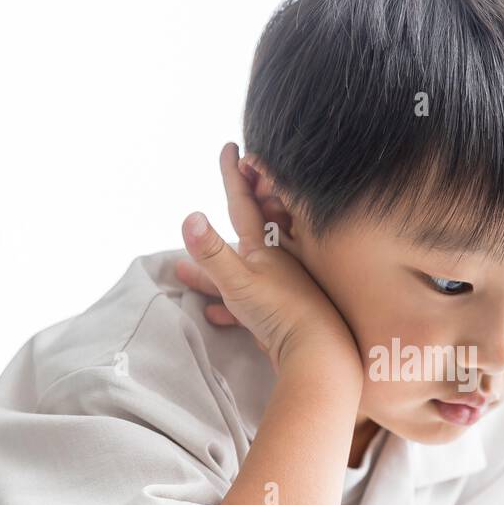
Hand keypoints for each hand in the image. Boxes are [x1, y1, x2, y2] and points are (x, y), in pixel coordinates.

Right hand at [175, 143, 359, 374]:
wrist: (318, 356)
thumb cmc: (281, 314)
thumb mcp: (240, 280)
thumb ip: (213, 252)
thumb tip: (189, 216)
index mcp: (266, 247)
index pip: (245, 203)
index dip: (235, 176)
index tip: (231, 147)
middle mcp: (275, 264)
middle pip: (246, 233)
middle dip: (230, 215)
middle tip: (227, 188)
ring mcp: (278, 291)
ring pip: (241, 274)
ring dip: (215, 271)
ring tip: (185, 271)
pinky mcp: (279, 321)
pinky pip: (247, 309)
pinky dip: (228, 308)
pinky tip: (213, 315)